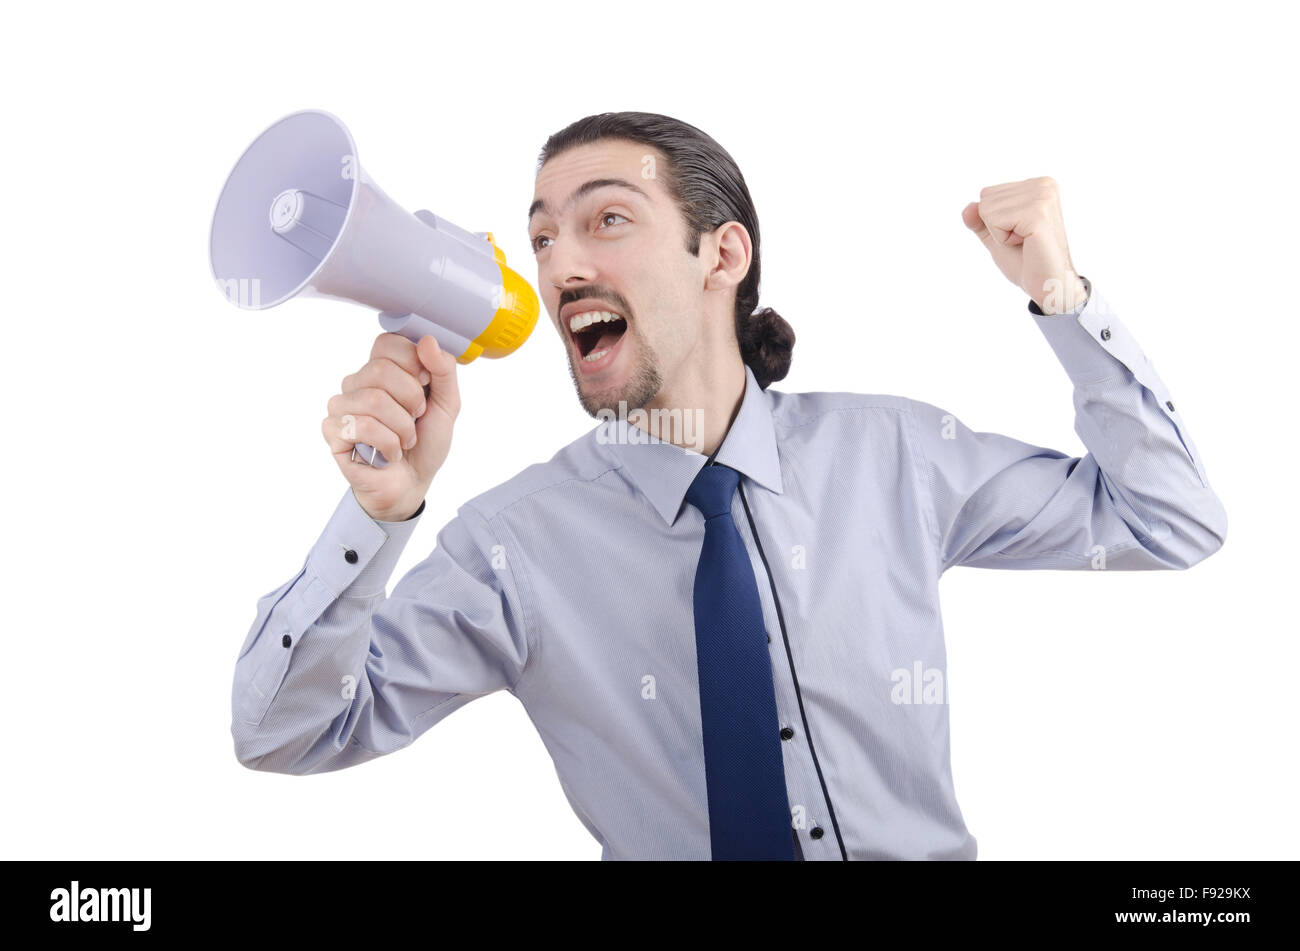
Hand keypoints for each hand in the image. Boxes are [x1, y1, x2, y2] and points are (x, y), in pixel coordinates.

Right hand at [322, 333, 459, 520]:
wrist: (412, 482)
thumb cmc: (425, 442)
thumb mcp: (447, 404)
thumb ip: (444, 370)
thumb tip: (427, 341)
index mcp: (382, 368)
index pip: (387, 342)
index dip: (412, 362)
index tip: (424, 385)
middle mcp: (357, 382)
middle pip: (381, 369)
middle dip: (412, 400)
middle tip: (416, 419)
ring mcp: (342, 405)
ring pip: (374, 400)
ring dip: (403, 428)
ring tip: (405, 440)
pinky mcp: (332, 430)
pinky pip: (362, 426)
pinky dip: (388, 444)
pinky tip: (389, 453)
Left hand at [962, 176, 1087, 314]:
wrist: (1048, 285)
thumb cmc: (1026, 262)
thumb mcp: (996, 236)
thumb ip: (980, 220)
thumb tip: (967, 208)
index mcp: (1038, 184)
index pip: (988, 194)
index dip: (994, 221)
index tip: (1019, 233)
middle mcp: (1043, 185)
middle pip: (986, 199)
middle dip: (996, 226)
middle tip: (1022, 241)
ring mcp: (1043, 197)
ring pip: (987, 210)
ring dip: (1000, 234)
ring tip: (1026, 242)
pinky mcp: (1038, 214)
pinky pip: (995, 221)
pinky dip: (1003, 239)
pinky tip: (1026, 244)